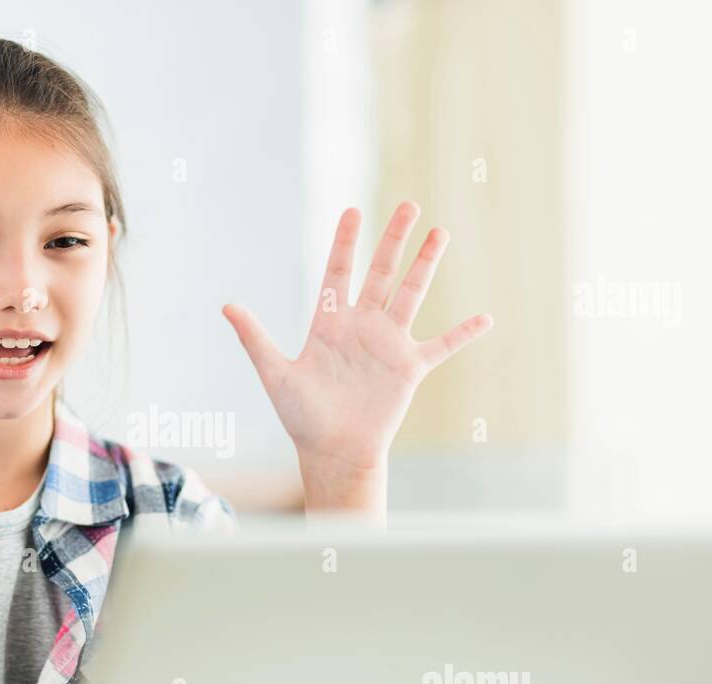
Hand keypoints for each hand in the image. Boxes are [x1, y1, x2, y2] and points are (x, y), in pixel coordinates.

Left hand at [222, 202, 491, 510]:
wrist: (333, 451)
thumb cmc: (302, 417)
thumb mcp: (276, 374)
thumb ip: (255, 338)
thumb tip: (226, 306)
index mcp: (330, 323)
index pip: (339, 273)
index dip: (346, 242)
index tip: (353, 210)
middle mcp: (362, 326)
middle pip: (381, 272)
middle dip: (395, 238)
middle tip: (409, 205)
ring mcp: (389, 344)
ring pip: (411, 294)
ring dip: (426, 264)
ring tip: (441, 232)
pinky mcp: (410, 368)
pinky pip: (442, 346)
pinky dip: (463, 334)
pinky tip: (485, 319)